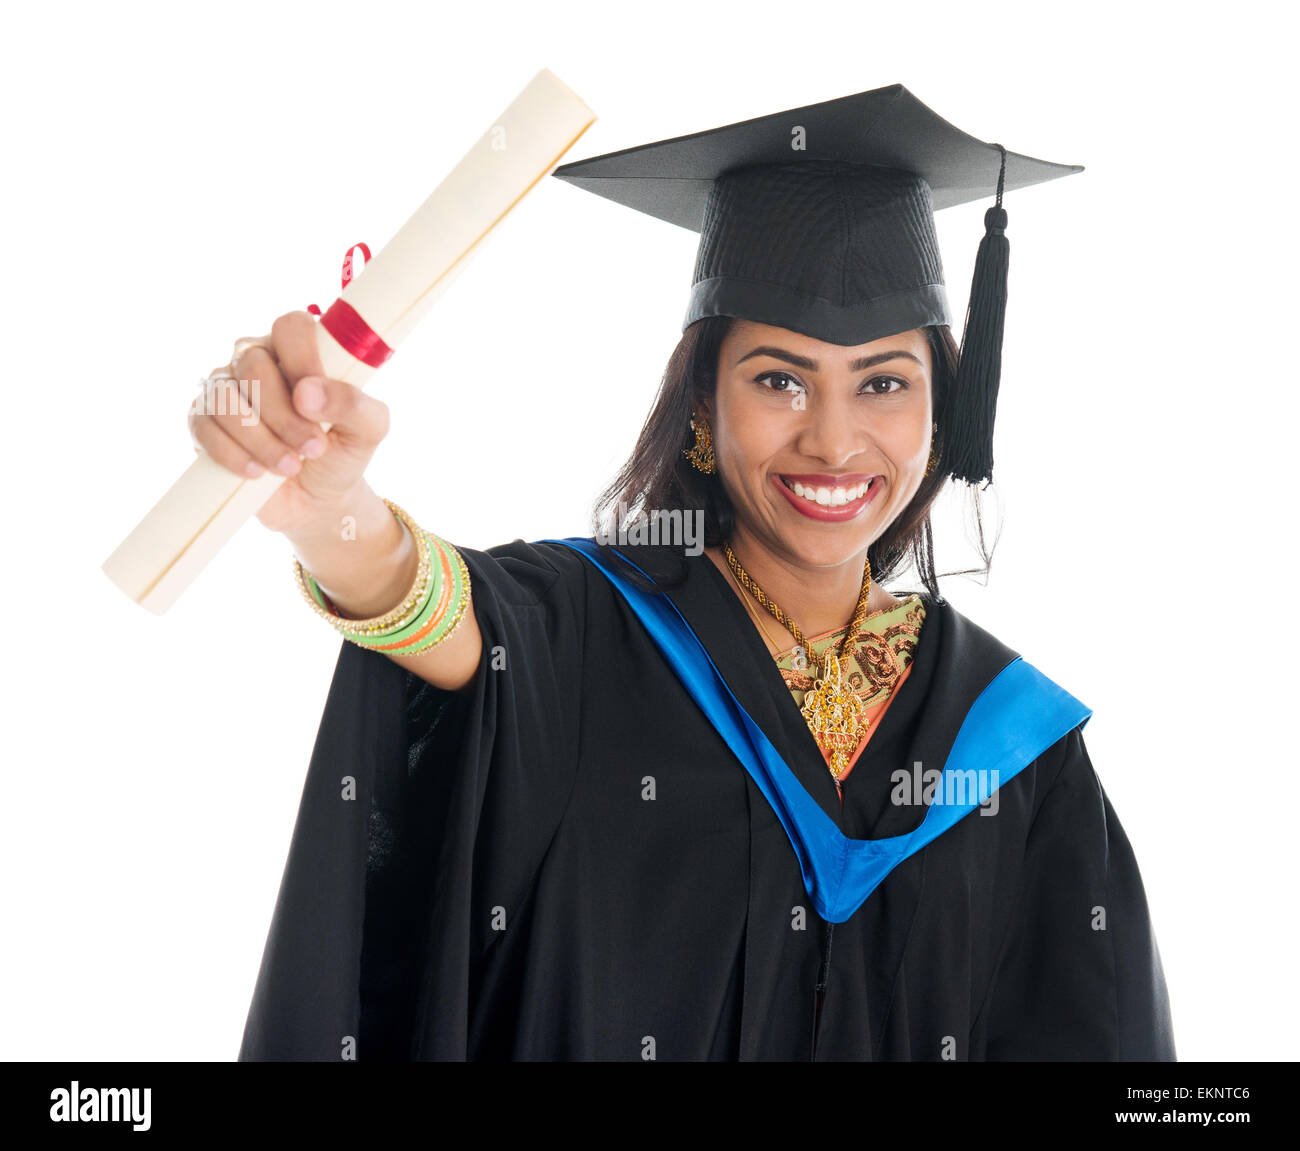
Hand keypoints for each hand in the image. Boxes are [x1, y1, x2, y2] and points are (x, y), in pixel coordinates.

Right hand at [187, 310, 391, 536]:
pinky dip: (232, 453)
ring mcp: (227, 389)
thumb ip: (353, 404)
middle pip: (254, 365)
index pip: (292, 327)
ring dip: (260, 438)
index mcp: (300, 352)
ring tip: (291, 466)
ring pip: (225, 396)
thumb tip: (306, 393)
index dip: (303, 361)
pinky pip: (203, 425)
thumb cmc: (343, 453)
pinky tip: (257, 472)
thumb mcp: (369, 430)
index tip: (316, 403)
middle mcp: (258, 362)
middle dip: (284, 415)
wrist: (317, 500)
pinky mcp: (204, 422)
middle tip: (313, 448)